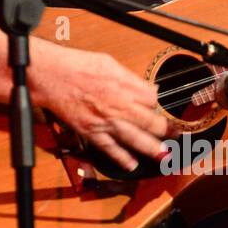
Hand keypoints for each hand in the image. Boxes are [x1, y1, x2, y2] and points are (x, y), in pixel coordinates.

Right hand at [33, 44, 167, 172]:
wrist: (51, 76)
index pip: (153, 99)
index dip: (157, 104)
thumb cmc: (77, 65)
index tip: (157, 107)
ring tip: (165, 155)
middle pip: (152, 122)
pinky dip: (122, 158)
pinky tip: (132, 164)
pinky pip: (111, 149)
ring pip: (136, 139)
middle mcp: (119, 105)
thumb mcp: (110, 63)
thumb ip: (131, 79)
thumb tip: (148, 88)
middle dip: (167, 130)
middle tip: (175, 135)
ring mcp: (107, 121)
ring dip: (153, 149)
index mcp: (125, 85)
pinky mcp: (92, 132)